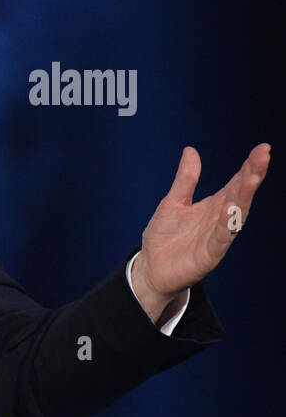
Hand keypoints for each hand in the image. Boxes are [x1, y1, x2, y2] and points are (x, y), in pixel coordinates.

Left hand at [133, 143, 270, 321]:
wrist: (151, 268)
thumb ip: (185, 179)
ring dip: (244, 197)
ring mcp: (216, 237)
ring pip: (236, 215)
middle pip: (240, 194)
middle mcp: (219, 219)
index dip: (249, 166)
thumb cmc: (164, 237)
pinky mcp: (209, 255)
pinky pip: (221, 238)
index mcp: (213, 205)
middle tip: (264, 155)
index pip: (235, 182)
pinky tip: (231, 209)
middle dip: (252, 175)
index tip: (263, 148)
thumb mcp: (173, 202)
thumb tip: (191, 150)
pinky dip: (227, 224)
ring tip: (252, 178)